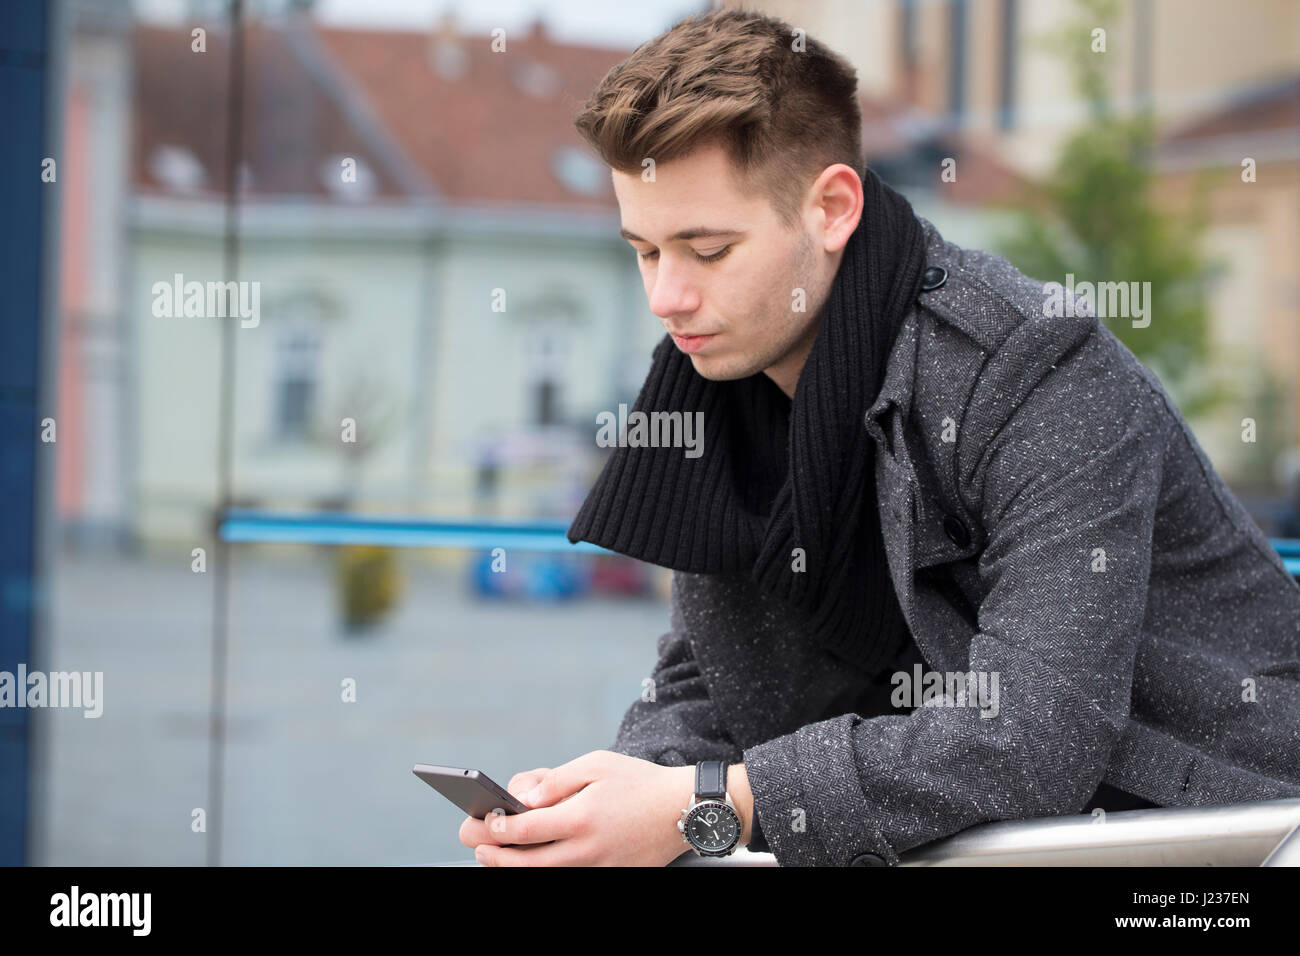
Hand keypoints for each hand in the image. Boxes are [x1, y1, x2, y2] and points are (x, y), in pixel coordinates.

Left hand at [457, 750, 695, 865]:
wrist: (683, 809)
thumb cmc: (638, 782)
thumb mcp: (596, 765)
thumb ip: (556, 781)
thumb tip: (522, 797)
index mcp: (581, 817)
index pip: (526, 830)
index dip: (498, 828)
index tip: (484, 820)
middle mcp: (588, 850)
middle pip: (528, 862)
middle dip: (495, 855)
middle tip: (474, 846)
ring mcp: (599, 868)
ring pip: (546, 874)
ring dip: (515, 867)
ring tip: (494, 855)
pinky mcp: (610, 875)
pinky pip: (570, 875)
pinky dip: (545, 868)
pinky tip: (532, 859)